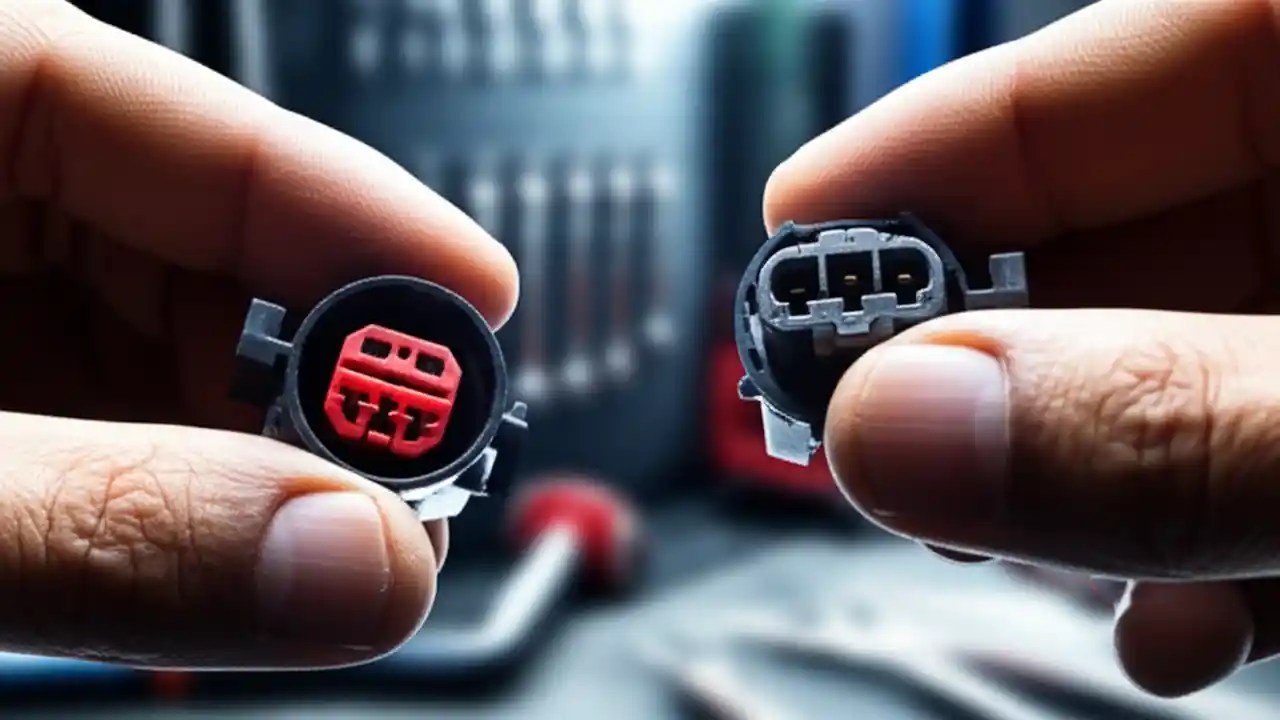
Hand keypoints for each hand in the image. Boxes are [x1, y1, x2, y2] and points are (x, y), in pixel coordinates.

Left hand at [0, 1, 515, 668]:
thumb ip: (104, 524)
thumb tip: (356, 562)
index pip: (190, 125)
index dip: (356, 213)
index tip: (484, 299)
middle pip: (196, 260)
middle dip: (320, 380)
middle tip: (416, 477)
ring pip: (159, 376)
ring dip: (261, 473)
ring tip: (340, 545)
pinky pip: (103, 454)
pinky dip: (176, 523)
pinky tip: (231, 571)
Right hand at [765, 0, 1279, 698]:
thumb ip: (1171, 424)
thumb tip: (898, 425)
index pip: (1087, 76)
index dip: (920, 161)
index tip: (790, 248)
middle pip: (1115, 234)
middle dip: (994, 373)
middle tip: (887, 455)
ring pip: (1179, 357)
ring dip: (1099, 486)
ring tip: (1067, 579)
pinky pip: (1258, 435)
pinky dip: (1212, 532)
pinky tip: (1195, 618)